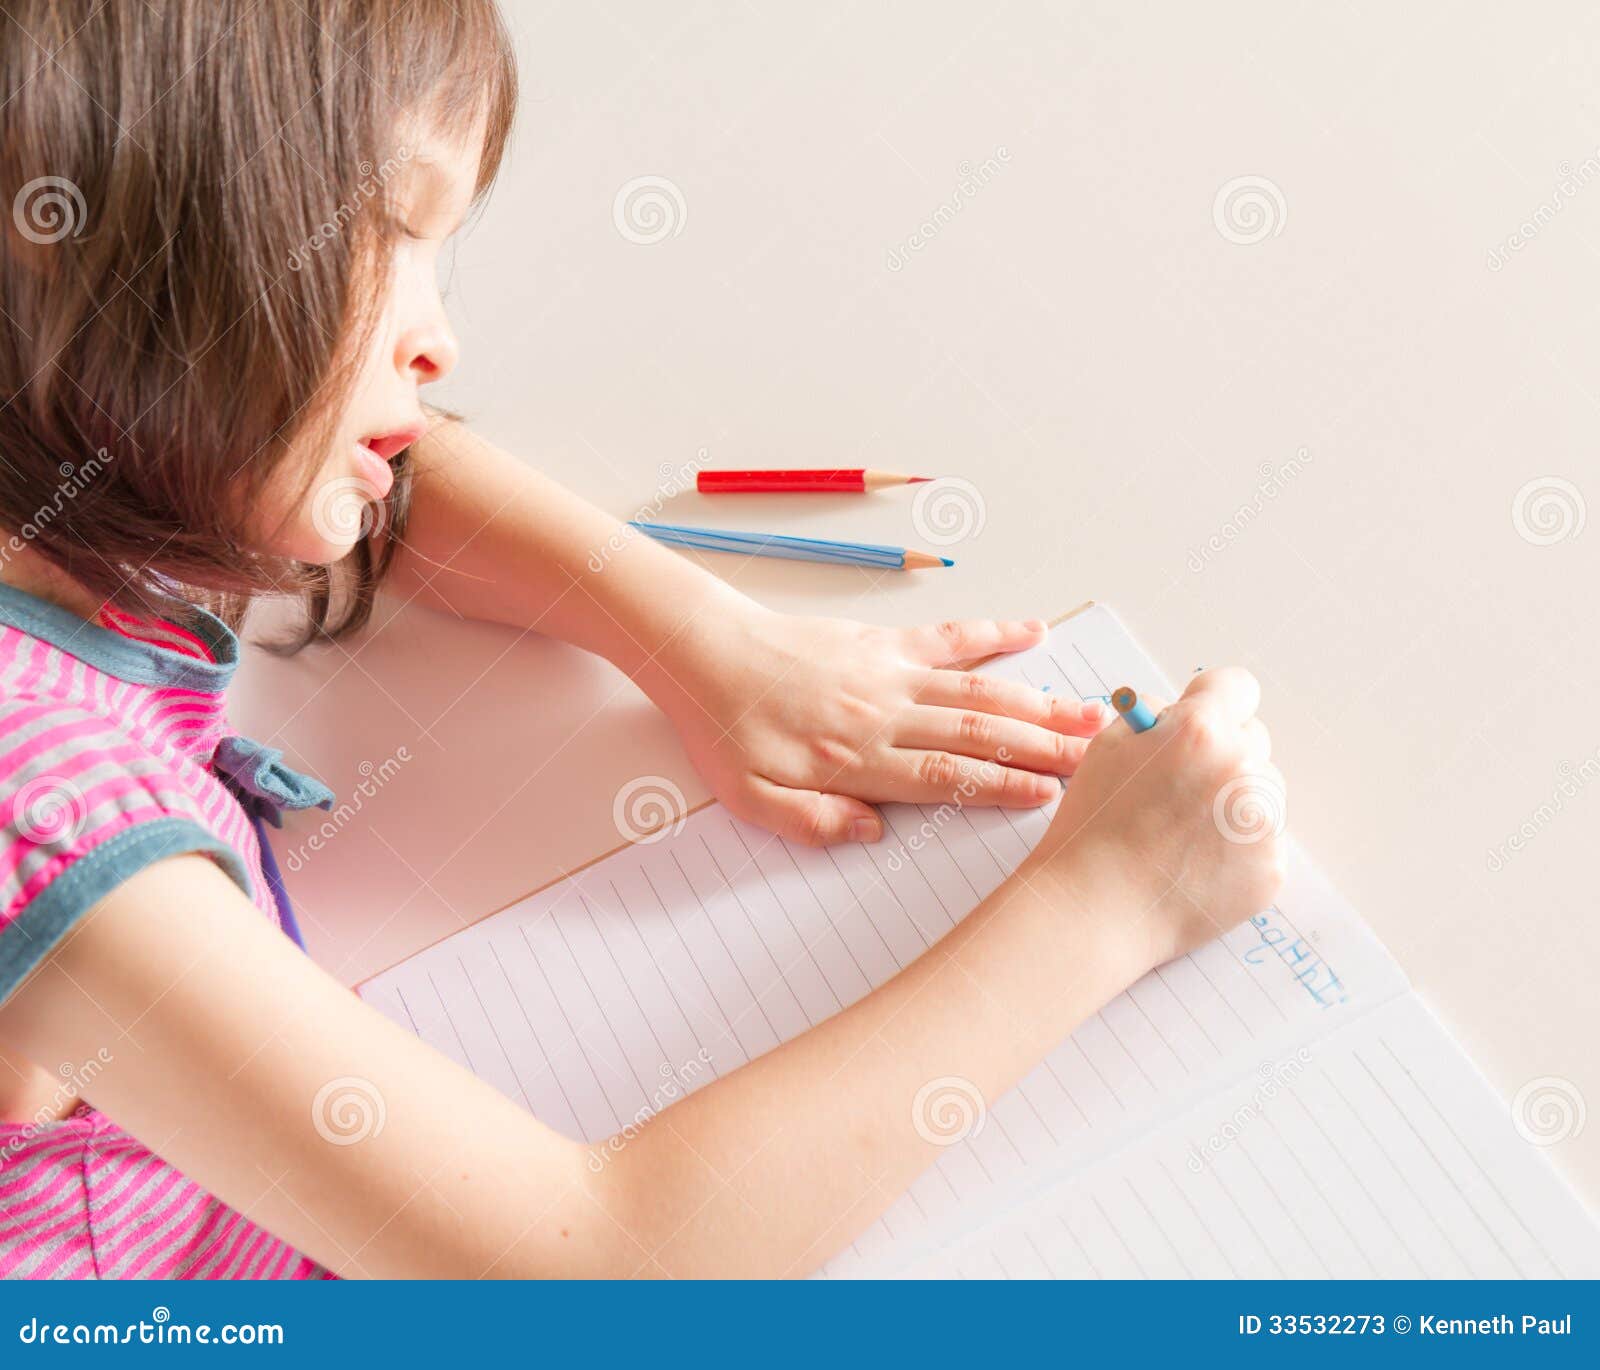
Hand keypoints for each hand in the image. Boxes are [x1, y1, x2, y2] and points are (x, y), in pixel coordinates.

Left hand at [642, 606, 1111, 845]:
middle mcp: (883, 713)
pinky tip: (1034, 634)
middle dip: (1043, 748)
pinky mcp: (882, 643)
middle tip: (1100, 758)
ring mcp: (888, 672)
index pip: (945, 776)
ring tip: (1088, 713)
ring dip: (1036, 701)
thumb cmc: (725, 728)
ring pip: (976, 688)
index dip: (1002, 787)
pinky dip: (994, 633)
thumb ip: (812, 821)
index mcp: (856, 758)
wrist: (702, 653)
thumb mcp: (750, 798)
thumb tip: (872, 832)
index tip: (1050, 796)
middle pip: (977, 732)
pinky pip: (948, 637)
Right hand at [1029, 667, 1286, 972]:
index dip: (1214, 702)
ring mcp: (1263, 822)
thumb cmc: (1092, 827)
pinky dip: (1237, 848)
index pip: (1237, 688)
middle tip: (1179, 787)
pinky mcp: (1271, 867)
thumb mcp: (1106, 748)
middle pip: (1254, 740)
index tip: (1200, 721)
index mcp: (1200, 730)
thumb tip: (1178, 710)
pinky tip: (1195, 862)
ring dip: (1234, 801)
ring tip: (1183, 832)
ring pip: (1263, 792)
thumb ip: (1151, 715)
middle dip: (1223, 753)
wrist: (1095, 907)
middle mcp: (1242, 769)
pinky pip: (1264, 841)